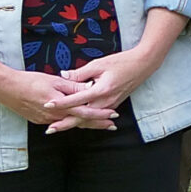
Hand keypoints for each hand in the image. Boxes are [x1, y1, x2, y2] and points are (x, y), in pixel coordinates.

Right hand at [0, 55, 114, 131]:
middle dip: (97, 124)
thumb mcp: (54, 80)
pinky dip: (71, 122)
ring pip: (70, 124)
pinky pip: (60, 123)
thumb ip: (73, 86)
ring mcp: (46, 121)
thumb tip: (90, 88)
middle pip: (80, 122)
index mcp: (60, 105)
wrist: (5, 88)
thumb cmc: (30, 81)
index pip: (85, 112)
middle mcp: (54, 117)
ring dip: (86, 124)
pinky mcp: (39, 121)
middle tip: (113, 125)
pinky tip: (79, 122)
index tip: (114, 115)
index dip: (100, 114)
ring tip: (101, 125)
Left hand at [39, 44, 162, 130]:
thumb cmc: (122, 62)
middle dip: (65, 123)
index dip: (61, 103)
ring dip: (73, 124)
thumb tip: (63, 75)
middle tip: (49, 129)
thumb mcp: (98, 64)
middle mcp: (105, 101)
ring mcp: (110, 105)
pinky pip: (96, 116)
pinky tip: (76, 123)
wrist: (143, 65)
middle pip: (82, 116)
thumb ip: (80, 73)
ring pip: (89, 119)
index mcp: (101, 90)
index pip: (76, 99)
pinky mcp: (113, 105)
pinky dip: (85, 121)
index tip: (47, 105)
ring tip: (59, 128)